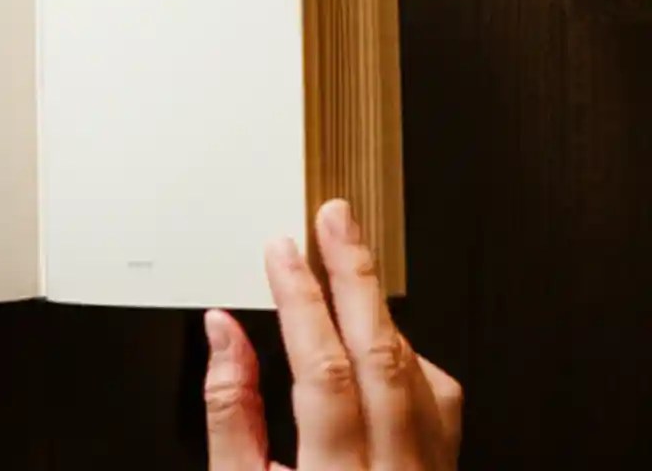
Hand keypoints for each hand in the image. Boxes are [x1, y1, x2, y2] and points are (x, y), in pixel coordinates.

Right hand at [203, 200, 461, 469]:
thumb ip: (231, 412)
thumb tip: (223, 335)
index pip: (324, 369)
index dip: (301, 300)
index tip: (282, 252)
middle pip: (382, 354)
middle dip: (356, 274)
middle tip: (337, 221)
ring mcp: (427, 470)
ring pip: (417, 370)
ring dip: (379, 309)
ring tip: (348, 264)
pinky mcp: (443, 466)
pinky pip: (437, 397)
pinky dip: (405, 354)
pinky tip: (376, 338)